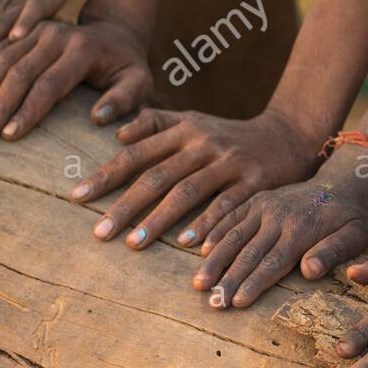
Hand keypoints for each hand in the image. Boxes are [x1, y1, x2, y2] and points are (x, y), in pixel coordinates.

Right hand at [0, 14, 151, 140]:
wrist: (116, 34)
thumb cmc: (129, 68)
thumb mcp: (139, 83)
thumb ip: (124, 100)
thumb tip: (98, 119)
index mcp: (81, 50)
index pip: (49, 85)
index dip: (28, 111)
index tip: (9, 135)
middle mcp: (55, 36)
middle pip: (19, 71)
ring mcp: (37, 29)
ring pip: (1, 57)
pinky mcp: (25, 30)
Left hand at [70, 108, 318, 248]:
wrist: (290, 135)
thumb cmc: (233, 136)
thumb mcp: (196, 121)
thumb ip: (157, 123)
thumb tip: (116, 132)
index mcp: (185, 129)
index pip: (137, 153)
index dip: (105, 175)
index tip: (77, 198)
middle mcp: (203, 143)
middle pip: (157, 176)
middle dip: (125, 206)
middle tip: (99, 233)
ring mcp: (230, 162)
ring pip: (187, 192)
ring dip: (158, 220)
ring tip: (133, 244)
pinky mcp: (256, 182)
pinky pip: (227, 206)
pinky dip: (206, 225)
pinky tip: (187, 245)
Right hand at [194, 180, 367, 308]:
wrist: (342, 182)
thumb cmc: (351, 218)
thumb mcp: (356, 235)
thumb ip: (334, 252)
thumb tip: (310, 271)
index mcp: (302, 229)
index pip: (273, 262)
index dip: (254, 283)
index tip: (236, 303)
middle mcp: (278, 216)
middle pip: (248, 253)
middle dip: (228, 280)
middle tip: (211, 303)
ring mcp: (264, 206)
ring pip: (233, 235)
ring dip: (214, 261)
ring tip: (198, 284)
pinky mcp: (256, 199)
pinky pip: (230, 216)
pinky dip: (213, 232)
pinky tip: (199, 250)